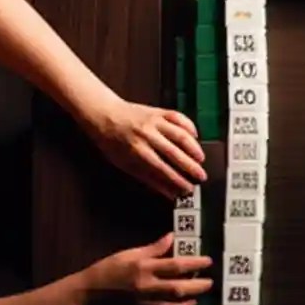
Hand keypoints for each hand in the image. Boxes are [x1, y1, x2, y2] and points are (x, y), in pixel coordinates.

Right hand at [68, 233, 212, 304]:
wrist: (86, 297)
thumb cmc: (106, 271)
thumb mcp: (127, 254)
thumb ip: (152, 248)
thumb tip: (172, 237)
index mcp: (143, 269)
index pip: (176, 265)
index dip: (195, 263)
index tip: (209, 261)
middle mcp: (147, 289)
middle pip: (180, 289)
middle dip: (198, 286)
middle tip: (209, 283)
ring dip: (189, 304)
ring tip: (196, 299)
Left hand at [86, 99, 206, 200]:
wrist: (103, 114)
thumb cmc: (112, 141)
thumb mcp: (125, 164)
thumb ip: (149, 179)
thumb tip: (169, 193)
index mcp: (136, 149)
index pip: (162, 168)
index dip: (177, 180)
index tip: (188, 189)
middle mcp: (147, 134)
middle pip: (174, 152)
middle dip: (190, 166)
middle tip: (201, 177)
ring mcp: (154, 121)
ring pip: (181, 134)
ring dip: (194, 148)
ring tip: (201, 159)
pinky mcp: (159, 111)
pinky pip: (179, 118)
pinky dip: (190, 127)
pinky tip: (195, 137)